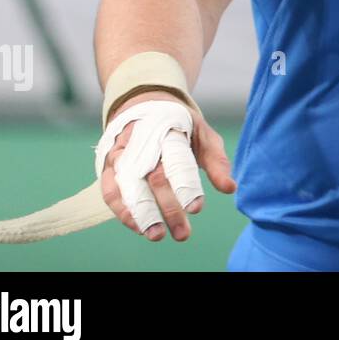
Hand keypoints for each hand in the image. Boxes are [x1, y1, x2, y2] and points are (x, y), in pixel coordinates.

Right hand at [99, 90, 236, 241]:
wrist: (146, 103)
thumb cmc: (181, 126)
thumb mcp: (203, 135)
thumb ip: (217, 161)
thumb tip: (230, 188)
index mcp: (171, 130)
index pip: (178, 161)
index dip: (186, 186)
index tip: (197, 208)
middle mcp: (143, 141)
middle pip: (155, 177)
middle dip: (168, 208)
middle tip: (183, 234)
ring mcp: (122, 152)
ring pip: (129, 186)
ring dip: (141, 214)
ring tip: (156, 235)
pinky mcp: (108, 164)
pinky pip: (110, 190)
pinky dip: (122, 210)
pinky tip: (138, 227)